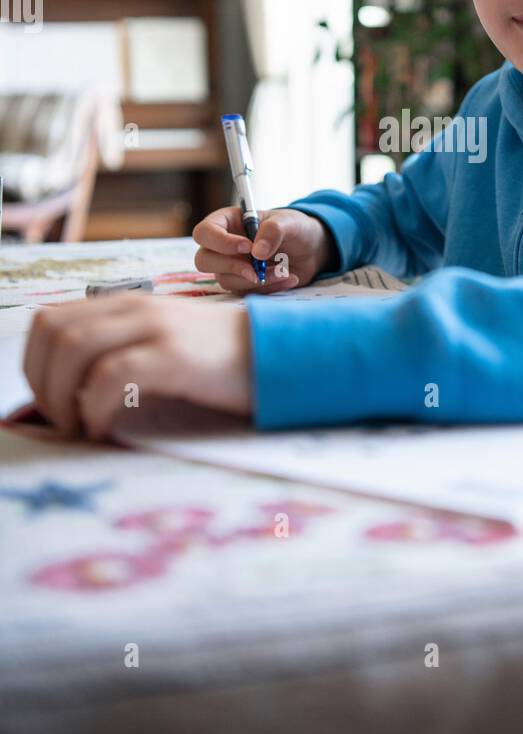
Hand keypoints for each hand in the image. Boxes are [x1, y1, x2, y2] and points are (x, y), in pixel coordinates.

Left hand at [23, 294, 252, 440]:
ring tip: (78, 427)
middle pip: (52, 333)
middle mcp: (135, 308)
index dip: (34, 365)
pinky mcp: (173, 355)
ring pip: (73, 348)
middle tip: (60, 420)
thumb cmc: (219, 359)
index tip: (50, 402)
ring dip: (60, 396)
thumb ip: (122, 349)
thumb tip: (71, 389)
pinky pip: (109, 375)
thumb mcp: (163, 342)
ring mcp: (155, 328)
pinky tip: (103, 429)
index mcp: (127, 304)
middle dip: (41, 383)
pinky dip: (93, 408)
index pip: (49, 321)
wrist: (278, 352)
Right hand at [192, 206, 337, 293]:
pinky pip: (246, 293)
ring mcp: (231, 267)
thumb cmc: (294, 228)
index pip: (205, 232)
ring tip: (283, 271)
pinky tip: (288, 278)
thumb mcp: (288, 222)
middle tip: (256, 270)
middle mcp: (223, 246)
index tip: (247, 247)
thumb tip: (256, 252)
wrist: (310, 250)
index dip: (220, 242)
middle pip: (204, 260)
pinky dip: (268, 288)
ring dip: (256, 279)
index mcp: (227, 223)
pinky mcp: (243, 284)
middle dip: (231, 266)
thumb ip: (273, 231)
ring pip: (225, 280)